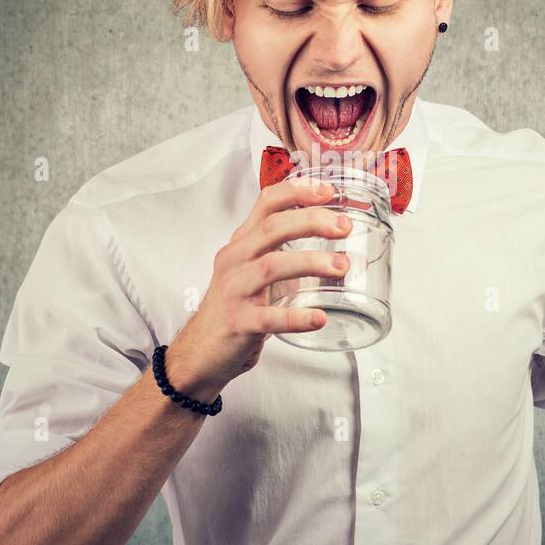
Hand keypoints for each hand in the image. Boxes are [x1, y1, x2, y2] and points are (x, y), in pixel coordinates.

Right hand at [165, 176, 351, 400]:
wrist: (200, 352)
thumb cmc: (233, 309)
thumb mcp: (252, 271)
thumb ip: (281, 252)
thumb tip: (330, 239)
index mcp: (242, 244)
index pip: (266, 203)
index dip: (297, 192)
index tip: (328, 191)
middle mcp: (235, 261)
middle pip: (272, 228)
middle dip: (311, 221)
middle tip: (344, 227)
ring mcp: (234, 291)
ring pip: (271, 266)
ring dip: (310, 262)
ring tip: (341, 266)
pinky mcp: (237, 323)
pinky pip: (268, 317)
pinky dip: (296, 317)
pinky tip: (318, 318)